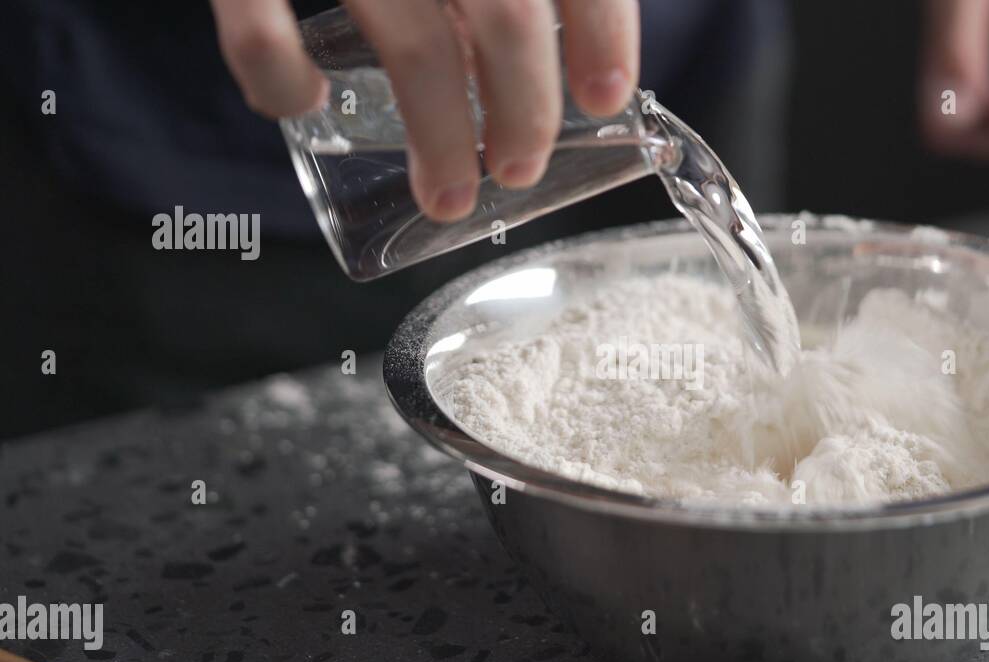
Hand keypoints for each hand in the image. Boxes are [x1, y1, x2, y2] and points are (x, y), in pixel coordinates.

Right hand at [211, 0, 639, 220]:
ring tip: (448, 192)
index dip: (602, 31)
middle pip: (508, 14)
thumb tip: (560, 28)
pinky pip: (257, 23)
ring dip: (439, 135)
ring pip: (412, 41)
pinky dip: (280, 75)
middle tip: (521, 165)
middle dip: (526, 109)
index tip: (606, 97)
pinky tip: (303, 102)